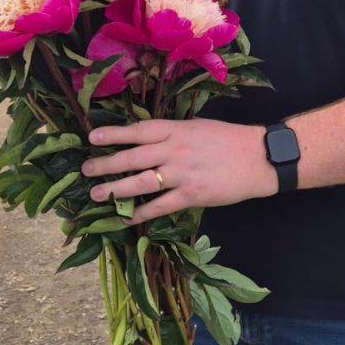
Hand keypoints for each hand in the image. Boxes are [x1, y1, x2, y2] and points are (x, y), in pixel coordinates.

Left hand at [81, 118, 276, 224]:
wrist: (258, 158)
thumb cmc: (229, 139)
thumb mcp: (198, 126)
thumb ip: (173, 132)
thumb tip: (148, 138)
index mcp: (176, 129)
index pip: (138, 130)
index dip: (114, 134)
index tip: (92, 137)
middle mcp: (175, 150)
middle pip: (133, 157)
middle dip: (106, 164)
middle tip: (86, 169)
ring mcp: (182, 174)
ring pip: (141, 182)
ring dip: (116, 189)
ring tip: (97, 194)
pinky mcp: (192, 195)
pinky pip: (160, 206)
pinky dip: (141, 212)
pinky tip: (126, 217)